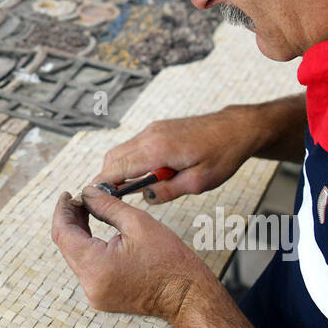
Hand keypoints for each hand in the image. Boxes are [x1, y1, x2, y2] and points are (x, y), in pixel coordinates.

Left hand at [51, 186, 216, 324]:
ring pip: (75, 256)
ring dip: (78, 233)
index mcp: (96, 267)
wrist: (188, 296)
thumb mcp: (137, 223)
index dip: (62, 210)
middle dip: (70, 219)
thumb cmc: (170, 261)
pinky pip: (86, 268)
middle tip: (81, 198)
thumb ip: (105, 205)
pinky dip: (88, 248)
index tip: (68, 194)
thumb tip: (86, 193)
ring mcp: (95, 295)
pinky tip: (95, 232)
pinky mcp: (102, 297)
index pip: (63, 234)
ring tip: (89, 210)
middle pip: (66, 246)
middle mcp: (90, 286)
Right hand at [91, 107, 260, 204]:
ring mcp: (153, 129)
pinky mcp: (158, 128)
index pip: (118, 168)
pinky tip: (141, 176)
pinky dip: (129, 161)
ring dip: (118, 169)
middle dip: (107, 178)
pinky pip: (134, 145)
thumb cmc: (222, 155)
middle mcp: (150, 135)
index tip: (91, 197)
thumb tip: (145, 197)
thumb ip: (168, 191)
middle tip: (106, 199)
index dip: (103, 183)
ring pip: (122, 150)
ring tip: (126, 191)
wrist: (236, 128)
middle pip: (114, 157)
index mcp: (158, 149)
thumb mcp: (198, 183)